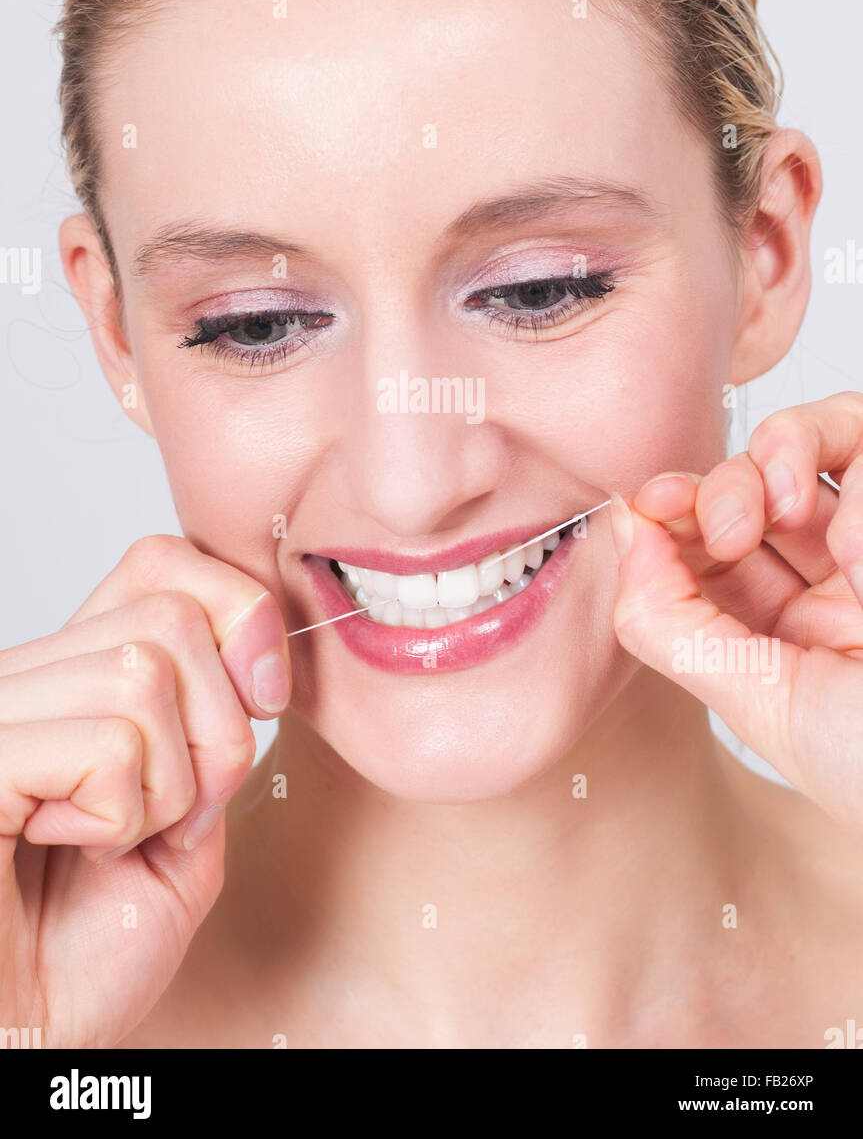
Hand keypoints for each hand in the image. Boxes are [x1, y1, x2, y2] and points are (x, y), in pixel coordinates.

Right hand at [0, 535, 290, 1047]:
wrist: (25, 1038)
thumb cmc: (84, 951)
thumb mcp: (189, 826)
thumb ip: (216, 732)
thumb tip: (252, 650)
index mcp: (75, 677)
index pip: (163, 561)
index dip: (237, 612)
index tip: (264, 699)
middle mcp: (27, 676)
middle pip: (171, 613)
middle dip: (218, 730)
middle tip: (173, 814)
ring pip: (144, 669)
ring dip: (167, 784)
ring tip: (110, 839)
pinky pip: (105, 739)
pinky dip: (120, 812)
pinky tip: (66, 847)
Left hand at [610, 391, 862, 830]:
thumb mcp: (760, 705)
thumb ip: (671, 622)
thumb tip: (623, 526)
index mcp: (785, 627)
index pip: (712, 536)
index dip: (674, 506)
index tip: (648, 502)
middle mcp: (838, 579)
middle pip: (760, 475)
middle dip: (726, 482)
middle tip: (728, 526)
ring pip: (828, 435)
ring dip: (789, 449)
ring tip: (791, 505)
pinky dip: (861, 480)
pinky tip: (858, 548)